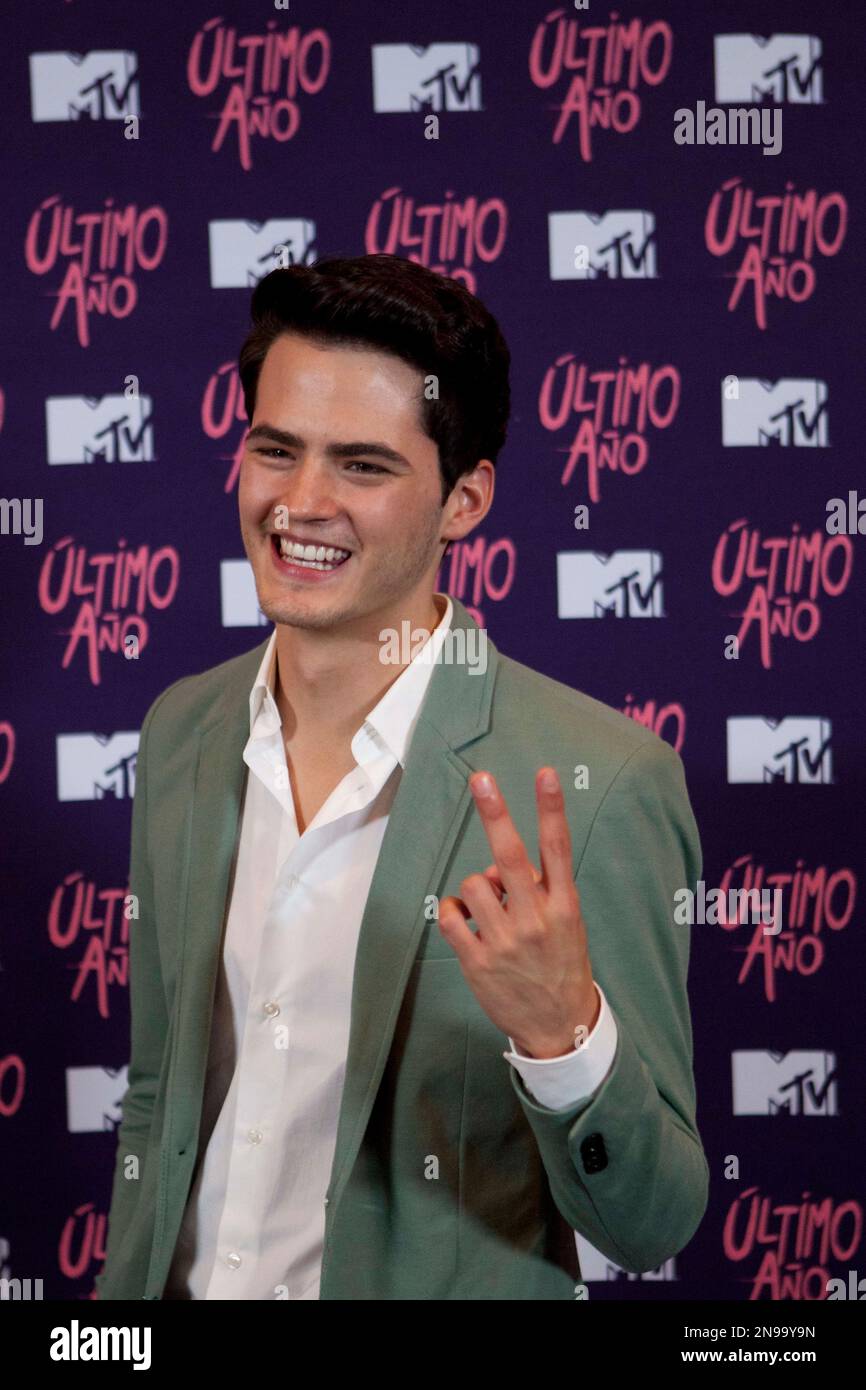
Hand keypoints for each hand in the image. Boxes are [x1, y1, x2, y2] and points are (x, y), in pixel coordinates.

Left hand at [437, 767, 597, 1057]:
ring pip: (472, 885)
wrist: (558, 1027)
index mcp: (563, 905)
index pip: (557, 847)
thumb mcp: (566, 923)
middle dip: (496, 813)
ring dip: (474, 890)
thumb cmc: (560, 963)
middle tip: (481, 778)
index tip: (544, 773)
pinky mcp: (478, 962)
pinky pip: (451, 918)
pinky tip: (464, 924)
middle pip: (511, 855)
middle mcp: (536, 918)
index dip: (551, 808)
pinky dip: (452, 913)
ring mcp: (505, 940)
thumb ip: (538, 888)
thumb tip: (496, 865)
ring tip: (487, 912)